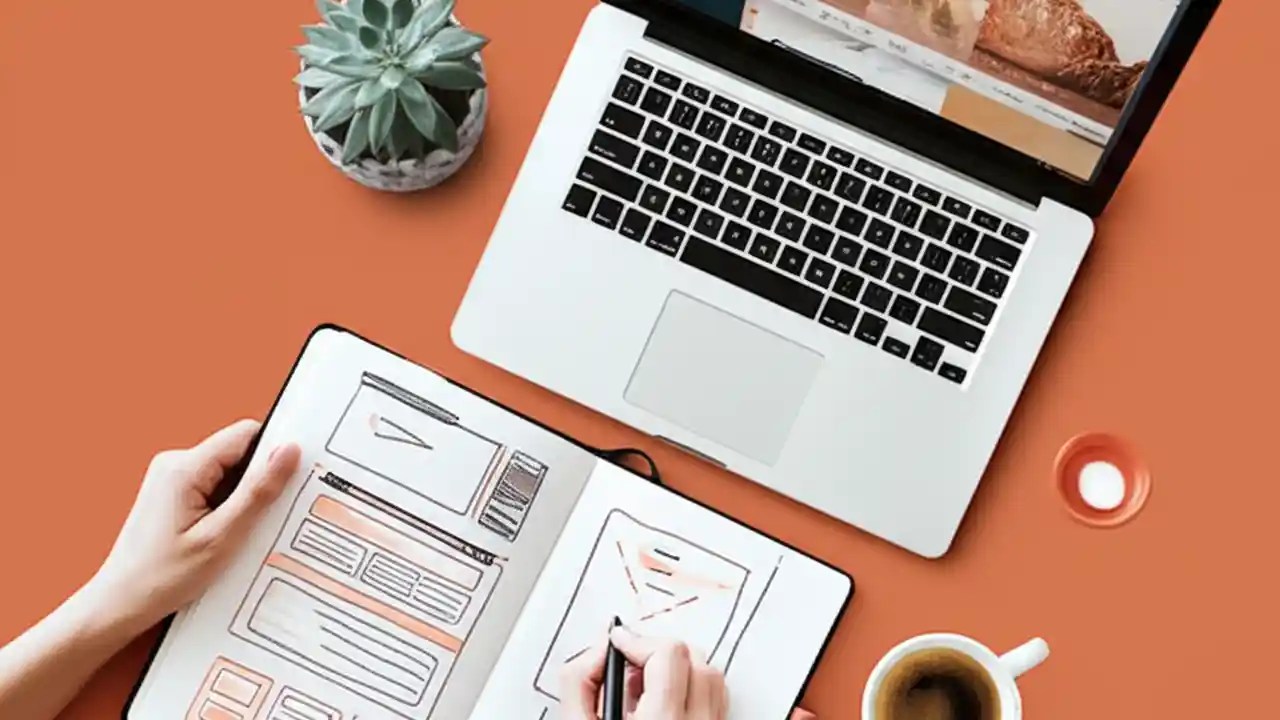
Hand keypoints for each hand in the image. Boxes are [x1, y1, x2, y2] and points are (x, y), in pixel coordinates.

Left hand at [85, 419, 299, 631]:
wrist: (119, 604)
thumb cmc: (163, 577)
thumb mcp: (222, 537)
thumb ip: (258, 491)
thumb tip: (289, 451)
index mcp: (184, 467)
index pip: (246, 435)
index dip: (274, 453)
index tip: (295, 478)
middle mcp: (175, 464)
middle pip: (239, 453)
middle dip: (260, 481)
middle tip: (270, 516)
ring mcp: (172, 478)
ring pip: (229, 472)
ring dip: (244, 498)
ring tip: (243, 532)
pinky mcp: (173, 494)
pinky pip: (215, 487)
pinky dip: (230, 507)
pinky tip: (229, 535)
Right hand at [560, 625, 727, 719]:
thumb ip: (579, 682)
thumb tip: (598, 649)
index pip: (668, 653)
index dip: (637, 639)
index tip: (619, 642)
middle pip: (695, 658)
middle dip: (658, 650)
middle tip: (631, 665)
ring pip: (712, 676)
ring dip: (681, 668)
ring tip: (648, 686)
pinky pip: (719, 699)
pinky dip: (695, 689)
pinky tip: (667, 702)